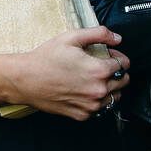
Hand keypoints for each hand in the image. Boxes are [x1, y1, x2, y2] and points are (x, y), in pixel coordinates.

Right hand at [9, 26, 131, 120]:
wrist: (25, 80)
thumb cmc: (46, 58)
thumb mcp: (72, 37)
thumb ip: (99, 34)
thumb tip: (117, 38)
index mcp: (99, 71)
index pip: (124, 64)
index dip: (118, 56)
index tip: (108, 54)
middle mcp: (98, 91)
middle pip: (124, 81)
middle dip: (117, 72)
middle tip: (101, 65)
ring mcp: (90, 106)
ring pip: (115, 97)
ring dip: (110, 86)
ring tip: (93, 77)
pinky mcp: (81, 115)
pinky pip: (99, 108)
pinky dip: (96, 99)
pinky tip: (83, 89)